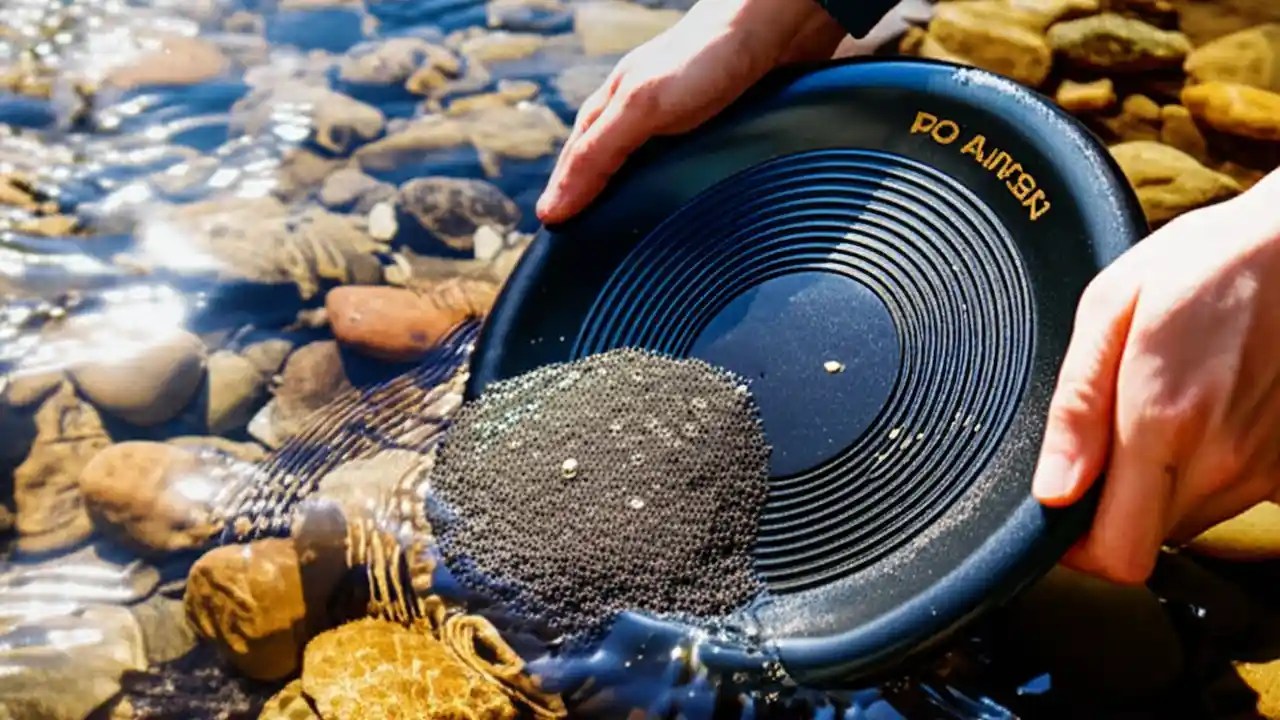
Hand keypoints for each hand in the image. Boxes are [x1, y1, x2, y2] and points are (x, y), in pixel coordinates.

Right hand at [535, 0, 845, 223]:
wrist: (775, 26)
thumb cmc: (705, 56)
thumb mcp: (641, 106)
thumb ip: (598, 154)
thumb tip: (553, 208)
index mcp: (611, 106)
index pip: (576, 162)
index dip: (564, 198)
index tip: (554, 236)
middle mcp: (639, 114)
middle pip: (604, 166)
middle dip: (592, 200)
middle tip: (584, 243)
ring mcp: (677, 121)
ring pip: (642, 170)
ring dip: (634, 200)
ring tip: (628, 235)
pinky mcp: (714, 129)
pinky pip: (683, 170)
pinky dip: (674, 193)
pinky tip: (682, 207)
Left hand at [1033, 170, 1279, 583]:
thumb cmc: (1210, 262)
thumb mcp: (1113, 308)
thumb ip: (1077, 407)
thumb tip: (1053, 491)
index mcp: (1164, 423)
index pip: (1119, 554)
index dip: (1079, 549)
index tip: (1061, 510)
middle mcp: (1223, 461)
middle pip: (1148, 542)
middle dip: (1112, 510)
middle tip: (1105, 444)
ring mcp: (1268, 467)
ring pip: (1189, 522)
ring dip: (1159, 489)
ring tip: (1161, 414)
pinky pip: (1233, 496)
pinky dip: (1207, 473)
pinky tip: (1205, 415)